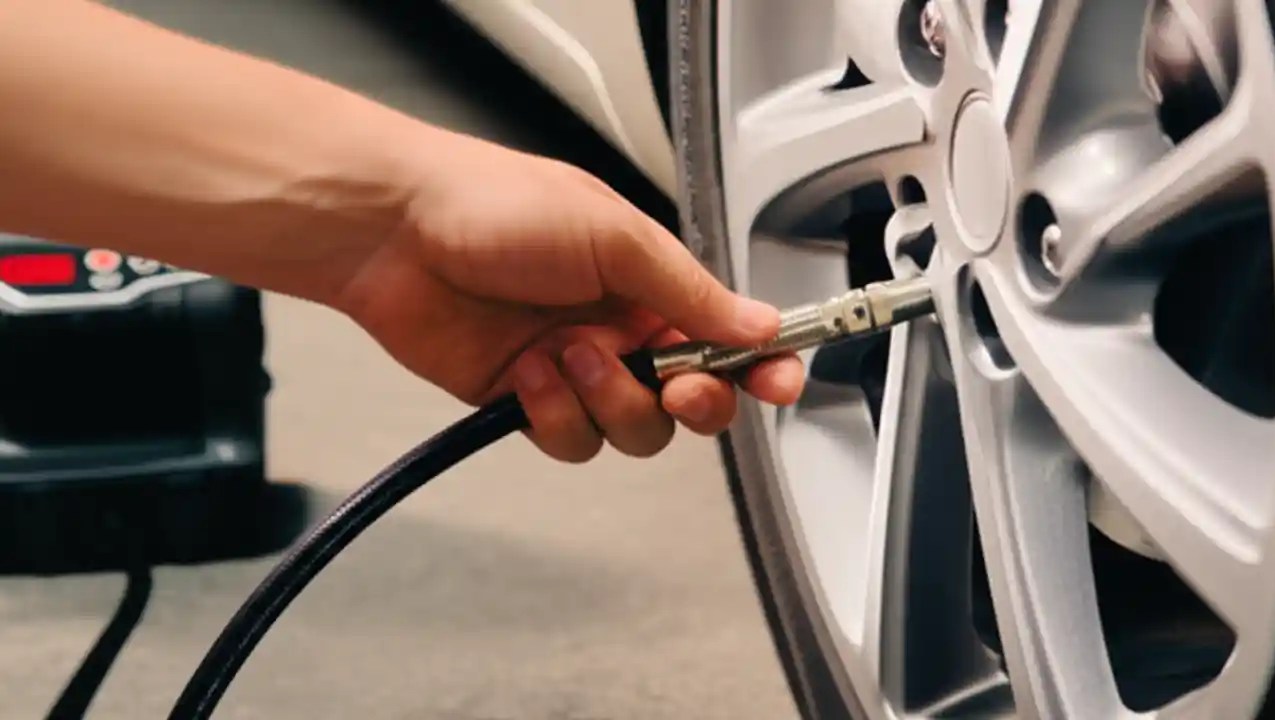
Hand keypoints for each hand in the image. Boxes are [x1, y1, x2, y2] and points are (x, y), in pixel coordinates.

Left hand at [335, 132, 804, 461]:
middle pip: (690, 402)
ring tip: (569, 353)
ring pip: (633, 430)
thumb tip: (758, 325)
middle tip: (676, 385)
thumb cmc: (493, 203)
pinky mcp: (525, 401)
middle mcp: (619, 329)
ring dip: (609, 400)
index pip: (727, 336)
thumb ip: (691, 292)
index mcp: (650, 282)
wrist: (395, 230)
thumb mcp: (614, 235)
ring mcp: (574, 369)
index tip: (782, 383)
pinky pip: (569, 438)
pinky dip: (553, 412)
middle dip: (692, 402)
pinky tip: (528, 372)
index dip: (762, 366)